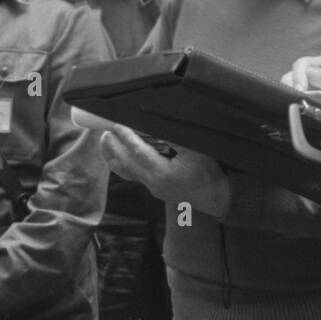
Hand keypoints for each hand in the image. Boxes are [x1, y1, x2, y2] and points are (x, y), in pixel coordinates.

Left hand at [100, 125, 230, 218]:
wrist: (216, 197)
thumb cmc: (209, 173)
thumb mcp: (197, 151)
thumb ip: (177, 137)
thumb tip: (157, 122)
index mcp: (163, 174)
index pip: (138, 153)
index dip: (127, 137)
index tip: (117, 123)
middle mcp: (153, 183)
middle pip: (125, 163)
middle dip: (113, 145)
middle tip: (105, 129)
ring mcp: (152, 187)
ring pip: (125, 171)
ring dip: (113, 155)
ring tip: (106, 139)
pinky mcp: (154, 188)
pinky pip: (132, 174)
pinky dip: (122, 162)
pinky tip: (119, 151)